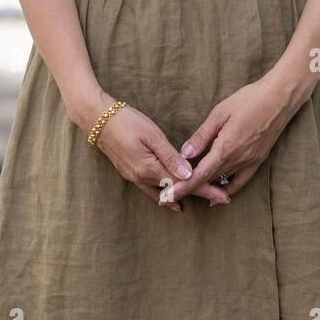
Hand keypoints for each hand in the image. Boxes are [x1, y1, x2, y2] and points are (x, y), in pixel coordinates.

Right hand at [92, 102, 232, 211]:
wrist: (96, 118)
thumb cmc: (126, 121)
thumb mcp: (152, 135)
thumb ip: (170, 156)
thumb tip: (189, 174)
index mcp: (150, 169)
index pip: (183, 183)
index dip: (205, 189)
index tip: (223, 196)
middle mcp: (142, 178)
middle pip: (176, 190)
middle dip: (199, 194)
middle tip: (221, 199)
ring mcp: (134, 177)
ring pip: (164, 193)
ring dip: (183, 196)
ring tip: (203, 199)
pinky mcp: (129, 173)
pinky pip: (151, 190)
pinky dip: (164, 196)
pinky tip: (172, 200)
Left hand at [165, 76, 307, 206]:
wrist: (280, 98)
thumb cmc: (248, 100)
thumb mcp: (219, 114)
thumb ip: (201, 136)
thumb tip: (183, 154)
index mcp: (225, 148)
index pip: (200, 175)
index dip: (183, 187)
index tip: (169, 195)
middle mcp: (238, 159)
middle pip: (209, 180)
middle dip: (189, 187)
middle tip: (170, 193)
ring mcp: (250, 162)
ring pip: (222, 181)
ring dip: (205, 187)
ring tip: (187, 191)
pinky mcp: (258, 161)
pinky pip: (240, 181)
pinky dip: (227, 190)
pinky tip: (217, 195)